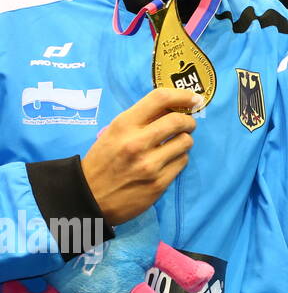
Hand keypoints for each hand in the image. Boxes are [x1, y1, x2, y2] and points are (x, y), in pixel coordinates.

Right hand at [81, 87, 201, 225]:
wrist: (88, 197)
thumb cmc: (102, 160)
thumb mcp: (113, 133)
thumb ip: (140, 119)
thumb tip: (174, 107)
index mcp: (123, 125)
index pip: (160, 98)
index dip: (182, 95)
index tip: (194, 99)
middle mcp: (137, 143)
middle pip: (179, 120)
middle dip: (188, 121)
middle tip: (187, 125)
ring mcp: (149, 165)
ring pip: (186, 142)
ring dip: (184, 140)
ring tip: (174, 144)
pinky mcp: (158, 183)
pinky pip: (182, 162)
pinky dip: (179, 158)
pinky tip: (168, 161)